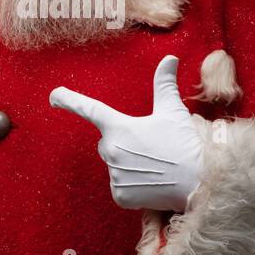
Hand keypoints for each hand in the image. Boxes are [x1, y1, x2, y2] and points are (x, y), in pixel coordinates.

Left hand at [49, 55, 202, 212]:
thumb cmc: (185, 144)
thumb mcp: (174, 111)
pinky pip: (121, 187)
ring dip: (131, 165)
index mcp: (119, 127)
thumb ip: (164, 84)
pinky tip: (152, 183)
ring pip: (116, 166)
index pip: (90, 109)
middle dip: (125, 144)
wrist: (199, 182)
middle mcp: (111, 151)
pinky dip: (134, 185)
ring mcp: (115, 175)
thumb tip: (170, 58)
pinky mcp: (120, 195)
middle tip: (152, 148)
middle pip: (109, 143)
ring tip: (156, 166)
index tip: (54, 95)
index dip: (70, 100)